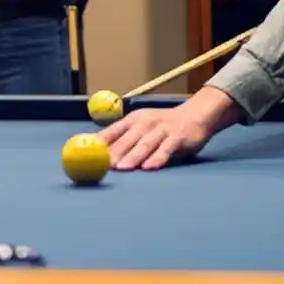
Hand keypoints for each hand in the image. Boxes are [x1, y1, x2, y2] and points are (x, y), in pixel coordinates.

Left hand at [96, 87, 240, 170]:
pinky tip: (150, 167)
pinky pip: (166, 149)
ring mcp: (162, 130)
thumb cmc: (163, 126)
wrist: (195, 115)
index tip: (89, 154)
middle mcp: (145, 123)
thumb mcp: (141, 127)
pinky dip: (158, 158)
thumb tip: (97, 152)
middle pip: (127, 140)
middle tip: (103, 166)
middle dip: (114, 154)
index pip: (113, 131)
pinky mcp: (177, 138)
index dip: (100, 144)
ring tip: (123, 168)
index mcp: (133, 120)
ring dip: (133, 157)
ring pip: (145, 145)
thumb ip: (123, 138)